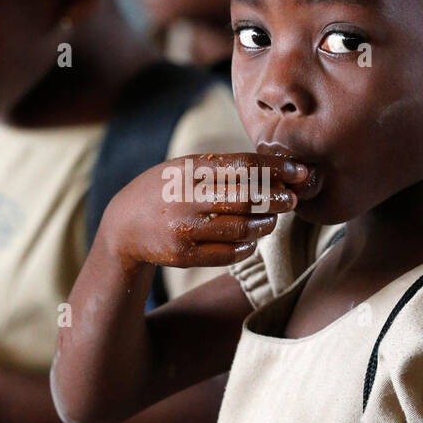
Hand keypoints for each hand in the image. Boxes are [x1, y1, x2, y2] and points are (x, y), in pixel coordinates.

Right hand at [103, 151, 307, 270]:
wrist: (123, 226)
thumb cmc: (165, 190)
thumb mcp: (184, 167)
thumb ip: (222, 166)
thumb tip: (276, 167)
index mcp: (189, 169)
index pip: (243, 165)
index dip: (277, 169)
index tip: (299, 171)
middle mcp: (186, 198)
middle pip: (247, 199)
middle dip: (277, 198)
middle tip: (293, 199)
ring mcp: (184, 230)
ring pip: (241, 229)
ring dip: (265, 224)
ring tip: (272, 219)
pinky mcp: (184, 256)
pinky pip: (228, 254)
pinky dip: (247, 247)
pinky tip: (252, 239)